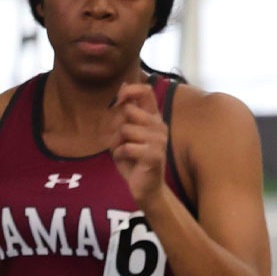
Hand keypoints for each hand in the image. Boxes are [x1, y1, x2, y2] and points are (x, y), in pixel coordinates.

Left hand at [111, 82, 168, 206]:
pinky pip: (126, 147)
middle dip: (117, 126)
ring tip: (125, 153)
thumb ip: (125, 113)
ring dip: (118, 143)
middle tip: (121, 141)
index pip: (146, 91)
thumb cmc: (134, 160)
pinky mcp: (154, 155)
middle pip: (129, 111)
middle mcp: (159, 126)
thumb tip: (122, 86)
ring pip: (125, 130)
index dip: (129, 90)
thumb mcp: (126, 133)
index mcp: (153, 118)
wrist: (146, 189)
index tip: (118, 100)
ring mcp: (159, 141)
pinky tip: (129, 162)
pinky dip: (121, 156)